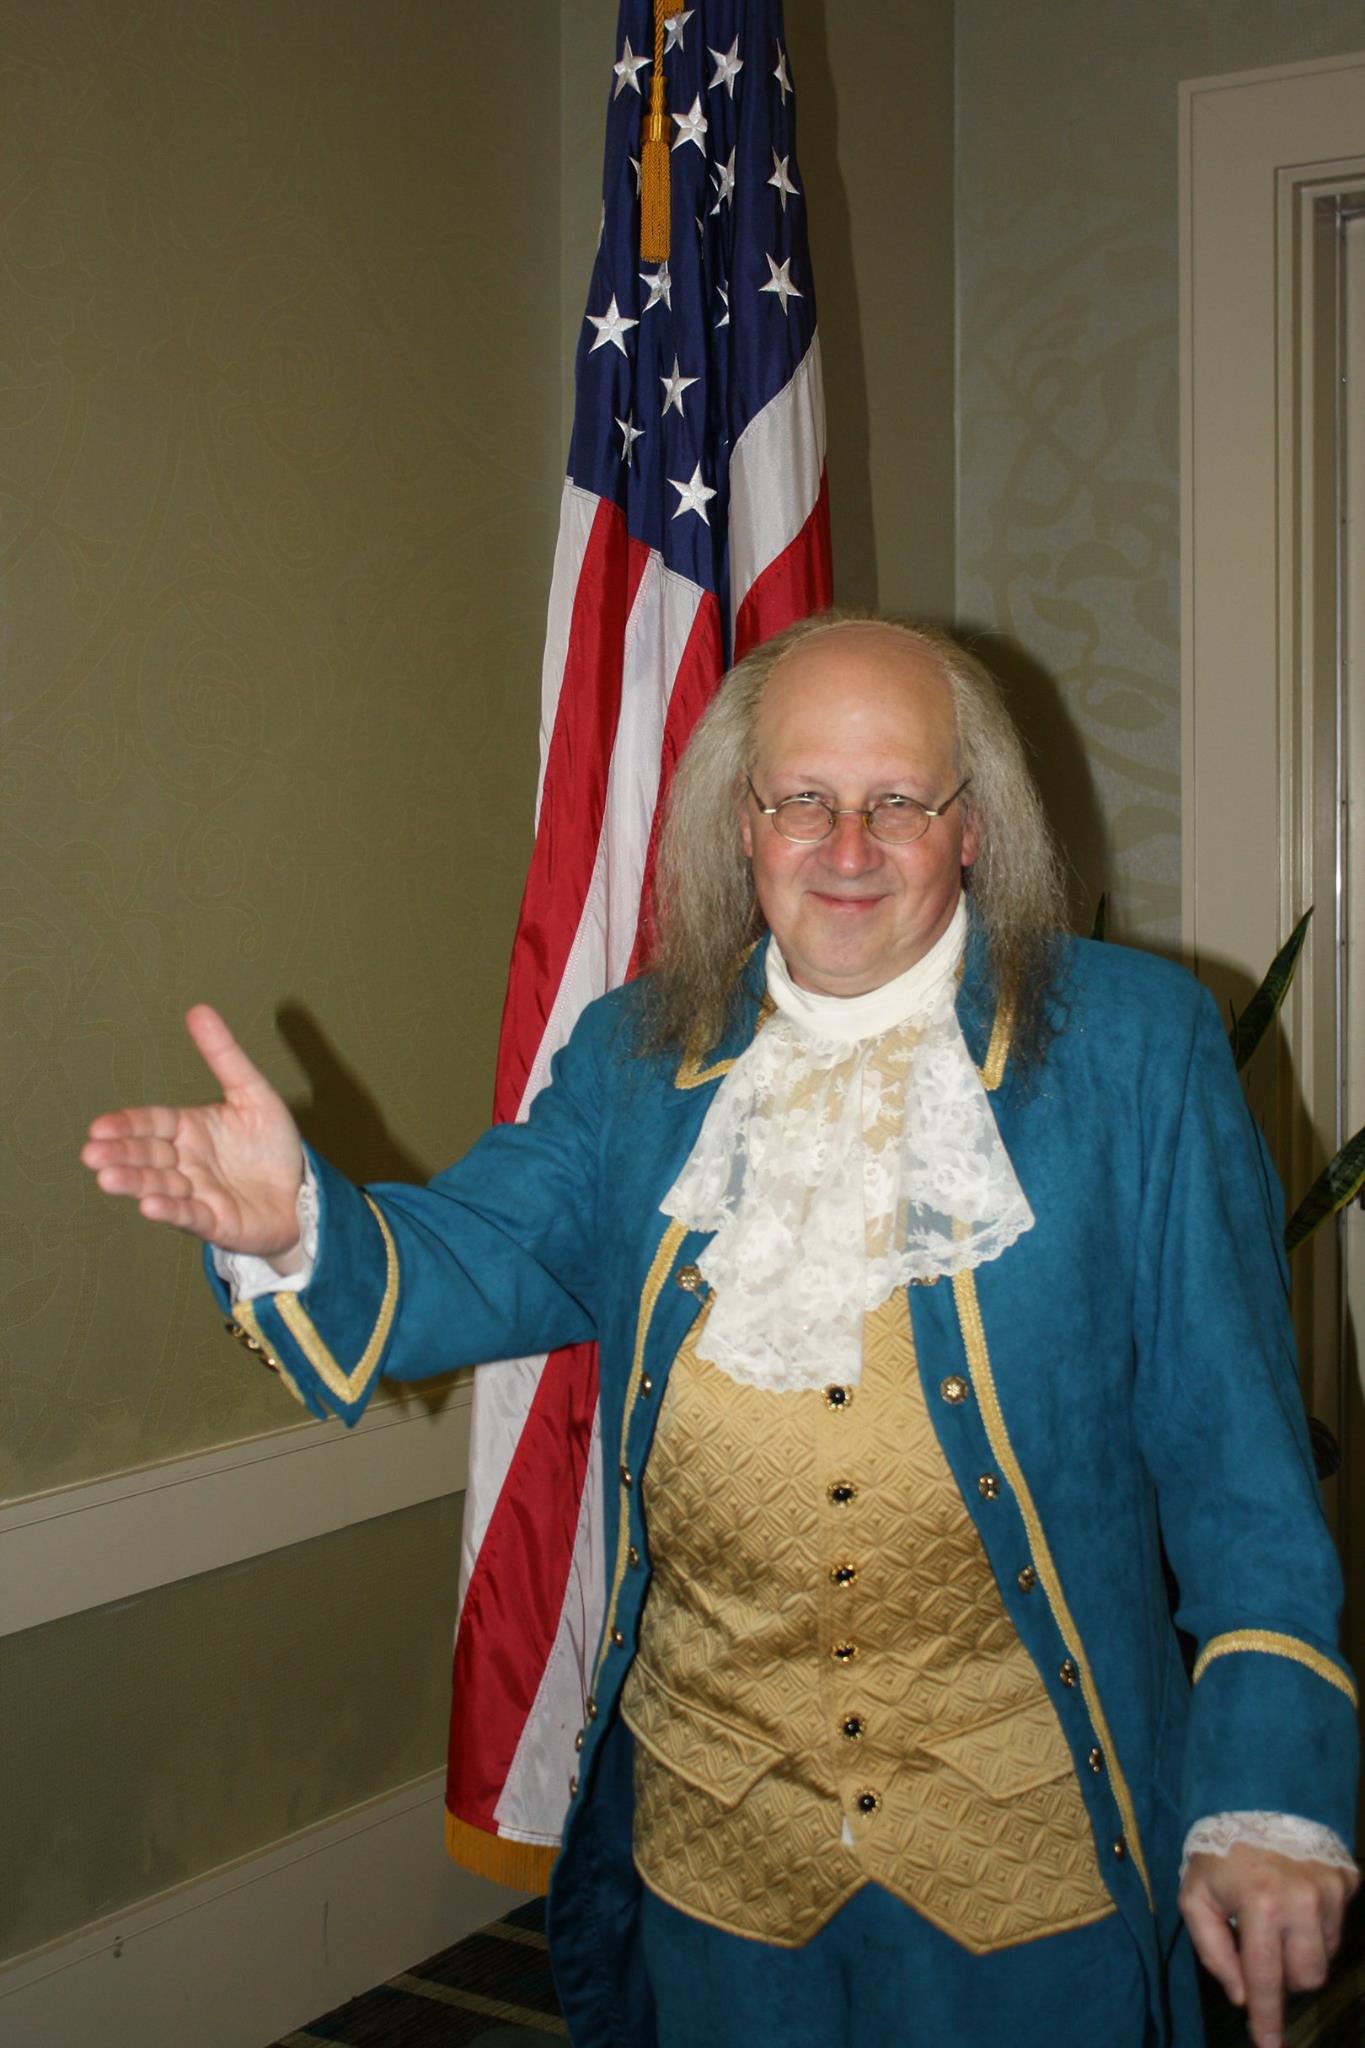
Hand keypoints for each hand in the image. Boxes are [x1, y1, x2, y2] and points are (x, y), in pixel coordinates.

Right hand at [82, 1005, 305, 1264]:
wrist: (301, 1191)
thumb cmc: (270, 1145)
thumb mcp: (252, 1093)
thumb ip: (224, 1056)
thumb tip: (198, 1009)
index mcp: (187, 1130)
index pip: (150, 1124)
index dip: (126, 1125)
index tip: (99, 1126)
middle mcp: (184, 1162)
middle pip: (146, 1156)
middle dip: (119, 1154)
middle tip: (91, 1153)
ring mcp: (196, 1193)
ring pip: (158, 1186)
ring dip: (133, 1183)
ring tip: (107, 1178)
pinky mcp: (214, 1221)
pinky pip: (189, 1215)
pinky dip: (169, 1210)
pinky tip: (148, 1206)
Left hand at [1180, 1845, 1357, 2047]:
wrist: (1254, 1795)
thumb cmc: (1219, 1851)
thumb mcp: (1196, 1895)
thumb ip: (1212, 1949)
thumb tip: (1240, 1995)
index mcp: (1259, 1905)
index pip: (1266, 1980)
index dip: (1268, 2020)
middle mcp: (1302, 1901)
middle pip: (1307, 1978)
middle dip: (1284, 1973)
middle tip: (1261, 1944)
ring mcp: (1330, 1891)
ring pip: (1325, 1955)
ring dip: (1301, 1947)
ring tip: (1276, 1914)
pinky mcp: (1347, 1880)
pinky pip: (1338, 1926)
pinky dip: (1317, 1922)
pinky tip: (1296, 1896)